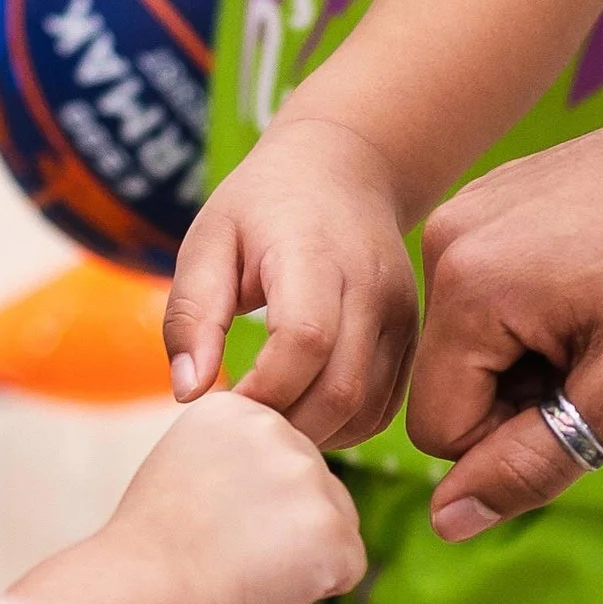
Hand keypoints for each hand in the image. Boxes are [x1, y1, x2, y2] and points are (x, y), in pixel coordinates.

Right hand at [12, 393, 366, 603]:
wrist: (143, 588)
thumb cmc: (151, 549)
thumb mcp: (184, 470)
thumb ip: (234, 461)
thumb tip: (273, 486)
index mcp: (237, 410)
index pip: (277, 461)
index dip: (248, 505)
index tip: (206, 519)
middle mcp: (279, 430)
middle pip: (312, 490)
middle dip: (282, 528)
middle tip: (226, 550)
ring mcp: (310, 476)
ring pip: (334, 526)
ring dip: (302, 556)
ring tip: (244, 567)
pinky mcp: (333, 526)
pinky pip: (347, 567)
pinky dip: (316, 588)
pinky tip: (267, 585)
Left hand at [165, 118, 419, 448]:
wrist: (346, 168)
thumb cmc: (263, 206)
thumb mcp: (209, 240)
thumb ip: (192, 314)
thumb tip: (189, 393)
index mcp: (316, 256)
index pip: (303, 342)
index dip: (261, 391)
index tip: (222, 405)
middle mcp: (371, 289)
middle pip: (339, 390)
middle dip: (282, 426)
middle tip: (240, 428)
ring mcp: (402, 317)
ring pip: (365, 409)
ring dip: (313, 435)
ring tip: (268, 423)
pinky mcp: (413, 339)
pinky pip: (384, 408)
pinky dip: (343, 428)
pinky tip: (304, 415)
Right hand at [407, 108, 602, 539]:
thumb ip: (529, 465)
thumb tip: (445, 525)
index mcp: (466, 288)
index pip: (439, 430)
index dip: (516, 441)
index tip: (592, 396)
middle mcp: (444, 239)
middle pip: (452, 381)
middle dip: (524, 392)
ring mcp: (468, 207)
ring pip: (472, 339)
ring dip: (534, 352)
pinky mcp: (496, 193)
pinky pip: (490, 288)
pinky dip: (540, 306)